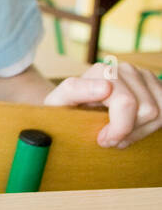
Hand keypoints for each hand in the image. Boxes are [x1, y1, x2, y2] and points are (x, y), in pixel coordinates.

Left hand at [44, 62, 161, 147]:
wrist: (75, 105)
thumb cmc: (65, 108)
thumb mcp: (57, 103)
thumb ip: (74, 92)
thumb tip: (106, 87)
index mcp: (101, 72)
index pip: (126, 103)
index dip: (119, 128)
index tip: (103, 140)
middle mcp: (124, 69)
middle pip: (147, 111)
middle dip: (128, 132)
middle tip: (108, 139)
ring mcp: (142, 75)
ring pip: (160, 112)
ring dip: (140, 130)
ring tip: (119, 132)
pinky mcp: (155, 84)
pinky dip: (151, 126)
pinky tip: (132, 126)